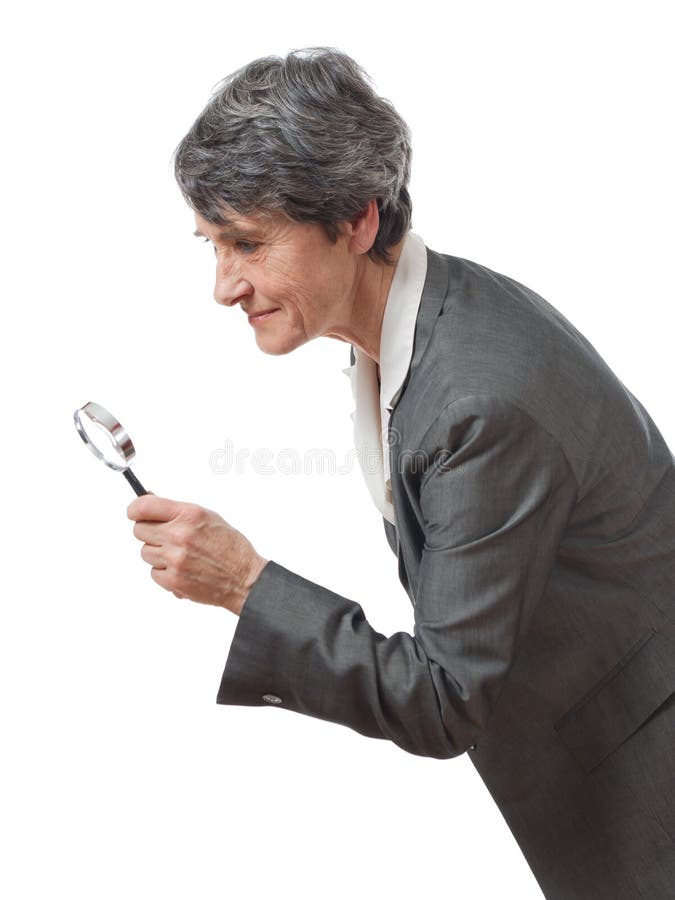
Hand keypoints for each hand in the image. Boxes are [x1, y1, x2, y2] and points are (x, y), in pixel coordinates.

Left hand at [127, 495, 267, 615]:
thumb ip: (177, 511)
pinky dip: (164, 571)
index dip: (134, 508)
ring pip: (145, 552)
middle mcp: (179, 535)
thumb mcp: (208, 517)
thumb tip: (147, 504)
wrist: (245, 578)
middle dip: (149, 531)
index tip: (134, 512)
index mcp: (189, 515)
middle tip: (164, 535)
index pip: (144, 506)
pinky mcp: (173, 580)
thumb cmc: (229, 546)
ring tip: (180, 554)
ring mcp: (174, 559)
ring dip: (157, 553)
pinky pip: (153, 572)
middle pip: (139, 530)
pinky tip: (182, 568)